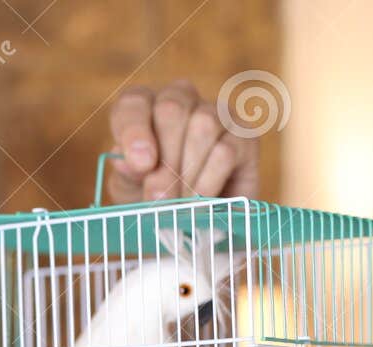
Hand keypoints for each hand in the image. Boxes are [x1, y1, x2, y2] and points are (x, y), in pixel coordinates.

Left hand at [103, 79, 258, 203]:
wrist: (190, 222)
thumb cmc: (154, 197)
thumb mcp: (130, 188)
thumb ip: (128, 173)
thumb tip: (130, 163)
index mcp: (144, 107)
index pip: (133, 103)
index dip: (134, 132)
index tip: (140, 166)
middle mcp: (181, 99)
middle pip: (172, 109)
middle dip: (164, 160)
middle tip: (158, 198)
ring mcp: (216, 113)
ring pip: (203, 126)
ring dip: (187, 173)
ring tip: (178, 206)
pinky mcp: (244, 136)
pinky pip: (226, 151)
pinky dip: (208, 181)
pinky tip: (200, 203)